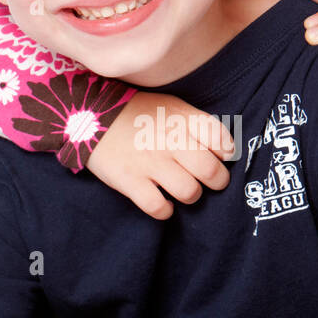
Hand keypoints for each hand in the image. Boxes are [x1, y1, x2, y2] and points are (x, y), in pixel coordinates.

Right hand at [86, 92, 236, 218]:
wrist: (90, 116)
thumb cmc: (137, 114)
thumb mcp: (170, 106)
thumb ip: (196, 123)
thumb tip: (223, 148)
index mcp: (182, 119)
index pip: (221, 140)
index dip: (226, 153)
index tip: (220, 157)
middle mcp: (170, 141)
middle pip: (210, 171)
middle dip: (218, 181)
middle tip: (210, 181)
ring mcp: (150, 162)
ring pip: (189, 192)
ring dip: (192, 195)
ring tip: (184, 190)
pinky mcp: (130, 181)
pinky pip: (158, 206)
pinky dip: (165, 210)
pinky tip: (164, 204)